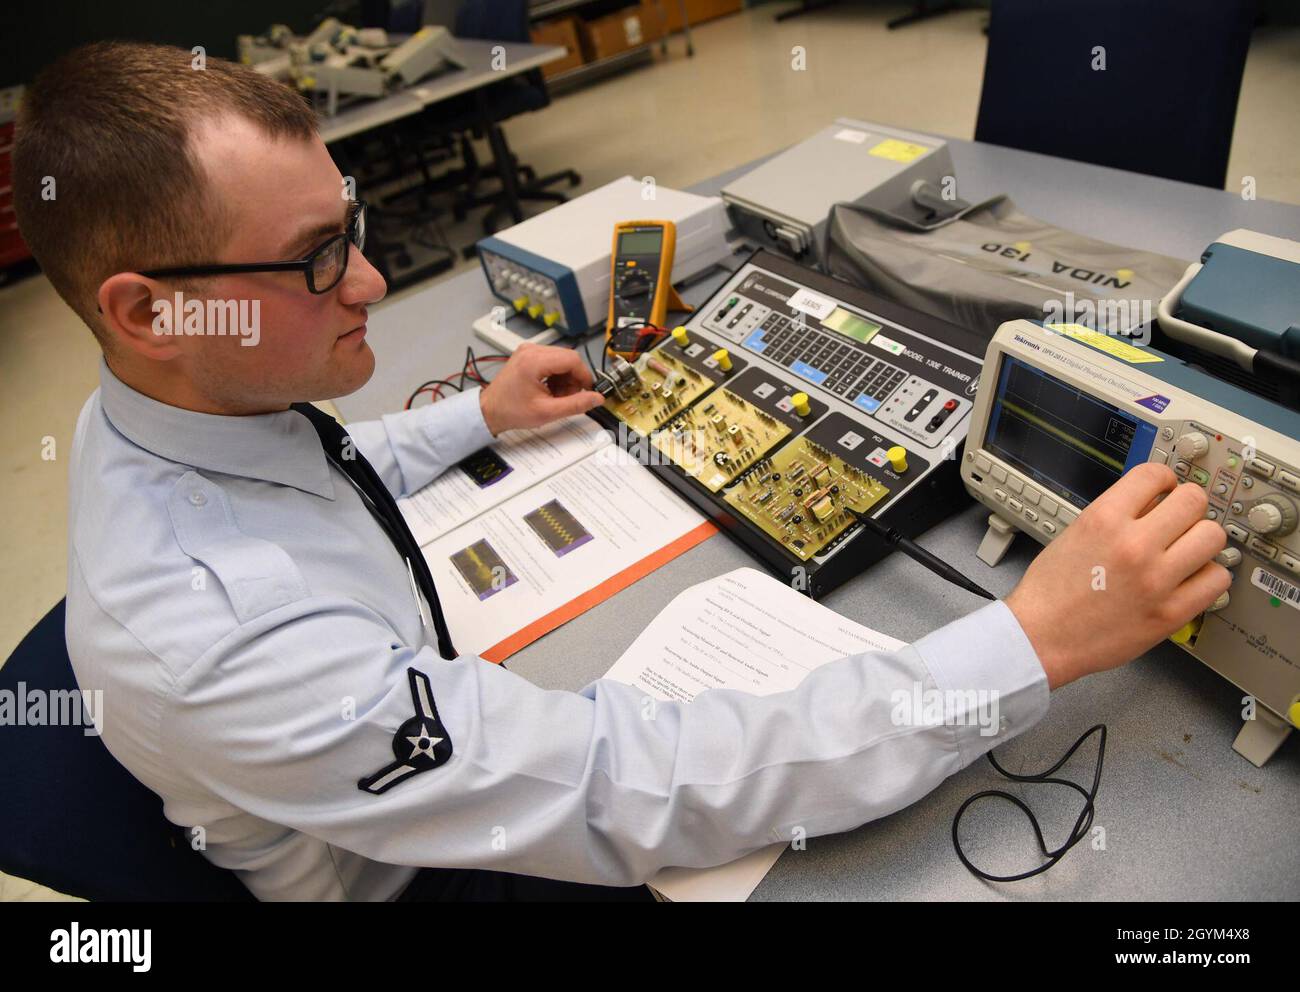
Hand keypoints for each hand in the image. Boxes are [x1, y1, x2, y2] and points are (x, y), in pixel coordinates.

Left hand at [477, 343, 604, 435]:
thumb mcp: (547, 412)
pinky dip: (556, 375)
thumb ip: (575, 405)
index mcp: (534, 361)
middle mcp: (531, 350)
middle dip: (573, 378)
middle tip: (568, 397)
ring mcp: (528, 351)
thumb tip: (596, 398)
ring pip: (561, 359)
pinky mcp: (527, 355)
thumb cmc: (511, 411)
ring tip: (556, 395)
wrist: (489, 410)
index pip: (572, 359)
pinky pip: (552, 360)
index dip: (584, 376)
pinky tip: (550, 390)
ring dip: (565, 378)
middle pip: (568, 358)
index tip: (587, 391)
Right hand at [1005, 463, 1230, 689]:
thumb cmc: (1051, 592)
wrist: (1042, 637)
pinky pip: (1217, 578)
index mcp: (1104, 520)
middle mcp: (1133, 545)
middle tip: (1180, 519)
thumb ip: (1115, 515)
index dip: (1164, 479)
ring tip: (1187, 550)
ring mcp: (1156, 579)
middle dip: (1188, 506)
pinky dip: (1208, 576)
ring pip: (1213, 536)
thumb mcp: (1074, 534)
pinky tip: (1191, 578)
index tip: (1166, 489)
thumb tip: (1152, 504)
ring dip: (1202, 539)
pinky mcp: (1171, 612)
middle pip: (1193, 500)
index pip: (1154, 474)